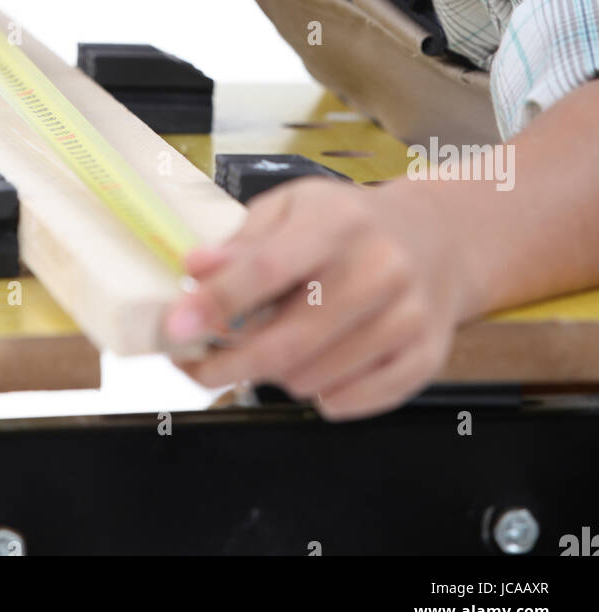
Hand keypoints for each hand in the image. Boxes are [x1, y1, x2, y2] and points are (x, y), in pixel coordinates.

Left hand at [165, 177, 466, 419]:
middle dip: (229, 364)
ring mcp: (407, 316)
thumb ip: (244, 240)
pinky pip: (349, 403)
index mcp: (337, 222)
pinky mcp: (424, 358)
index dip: (216, 303)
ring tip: (278, 346)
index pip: (268, 268)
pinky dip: (320, 394)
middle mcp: (380, 268)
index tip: (175, 327)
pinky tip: (320, 361)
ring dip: (276, 376)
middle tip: (198, 366)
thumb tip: (196, 268)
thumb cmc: (349, 224)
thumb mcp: (293, 208)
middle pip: (288, 341)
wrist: (437, 239)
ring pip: (313, 379)